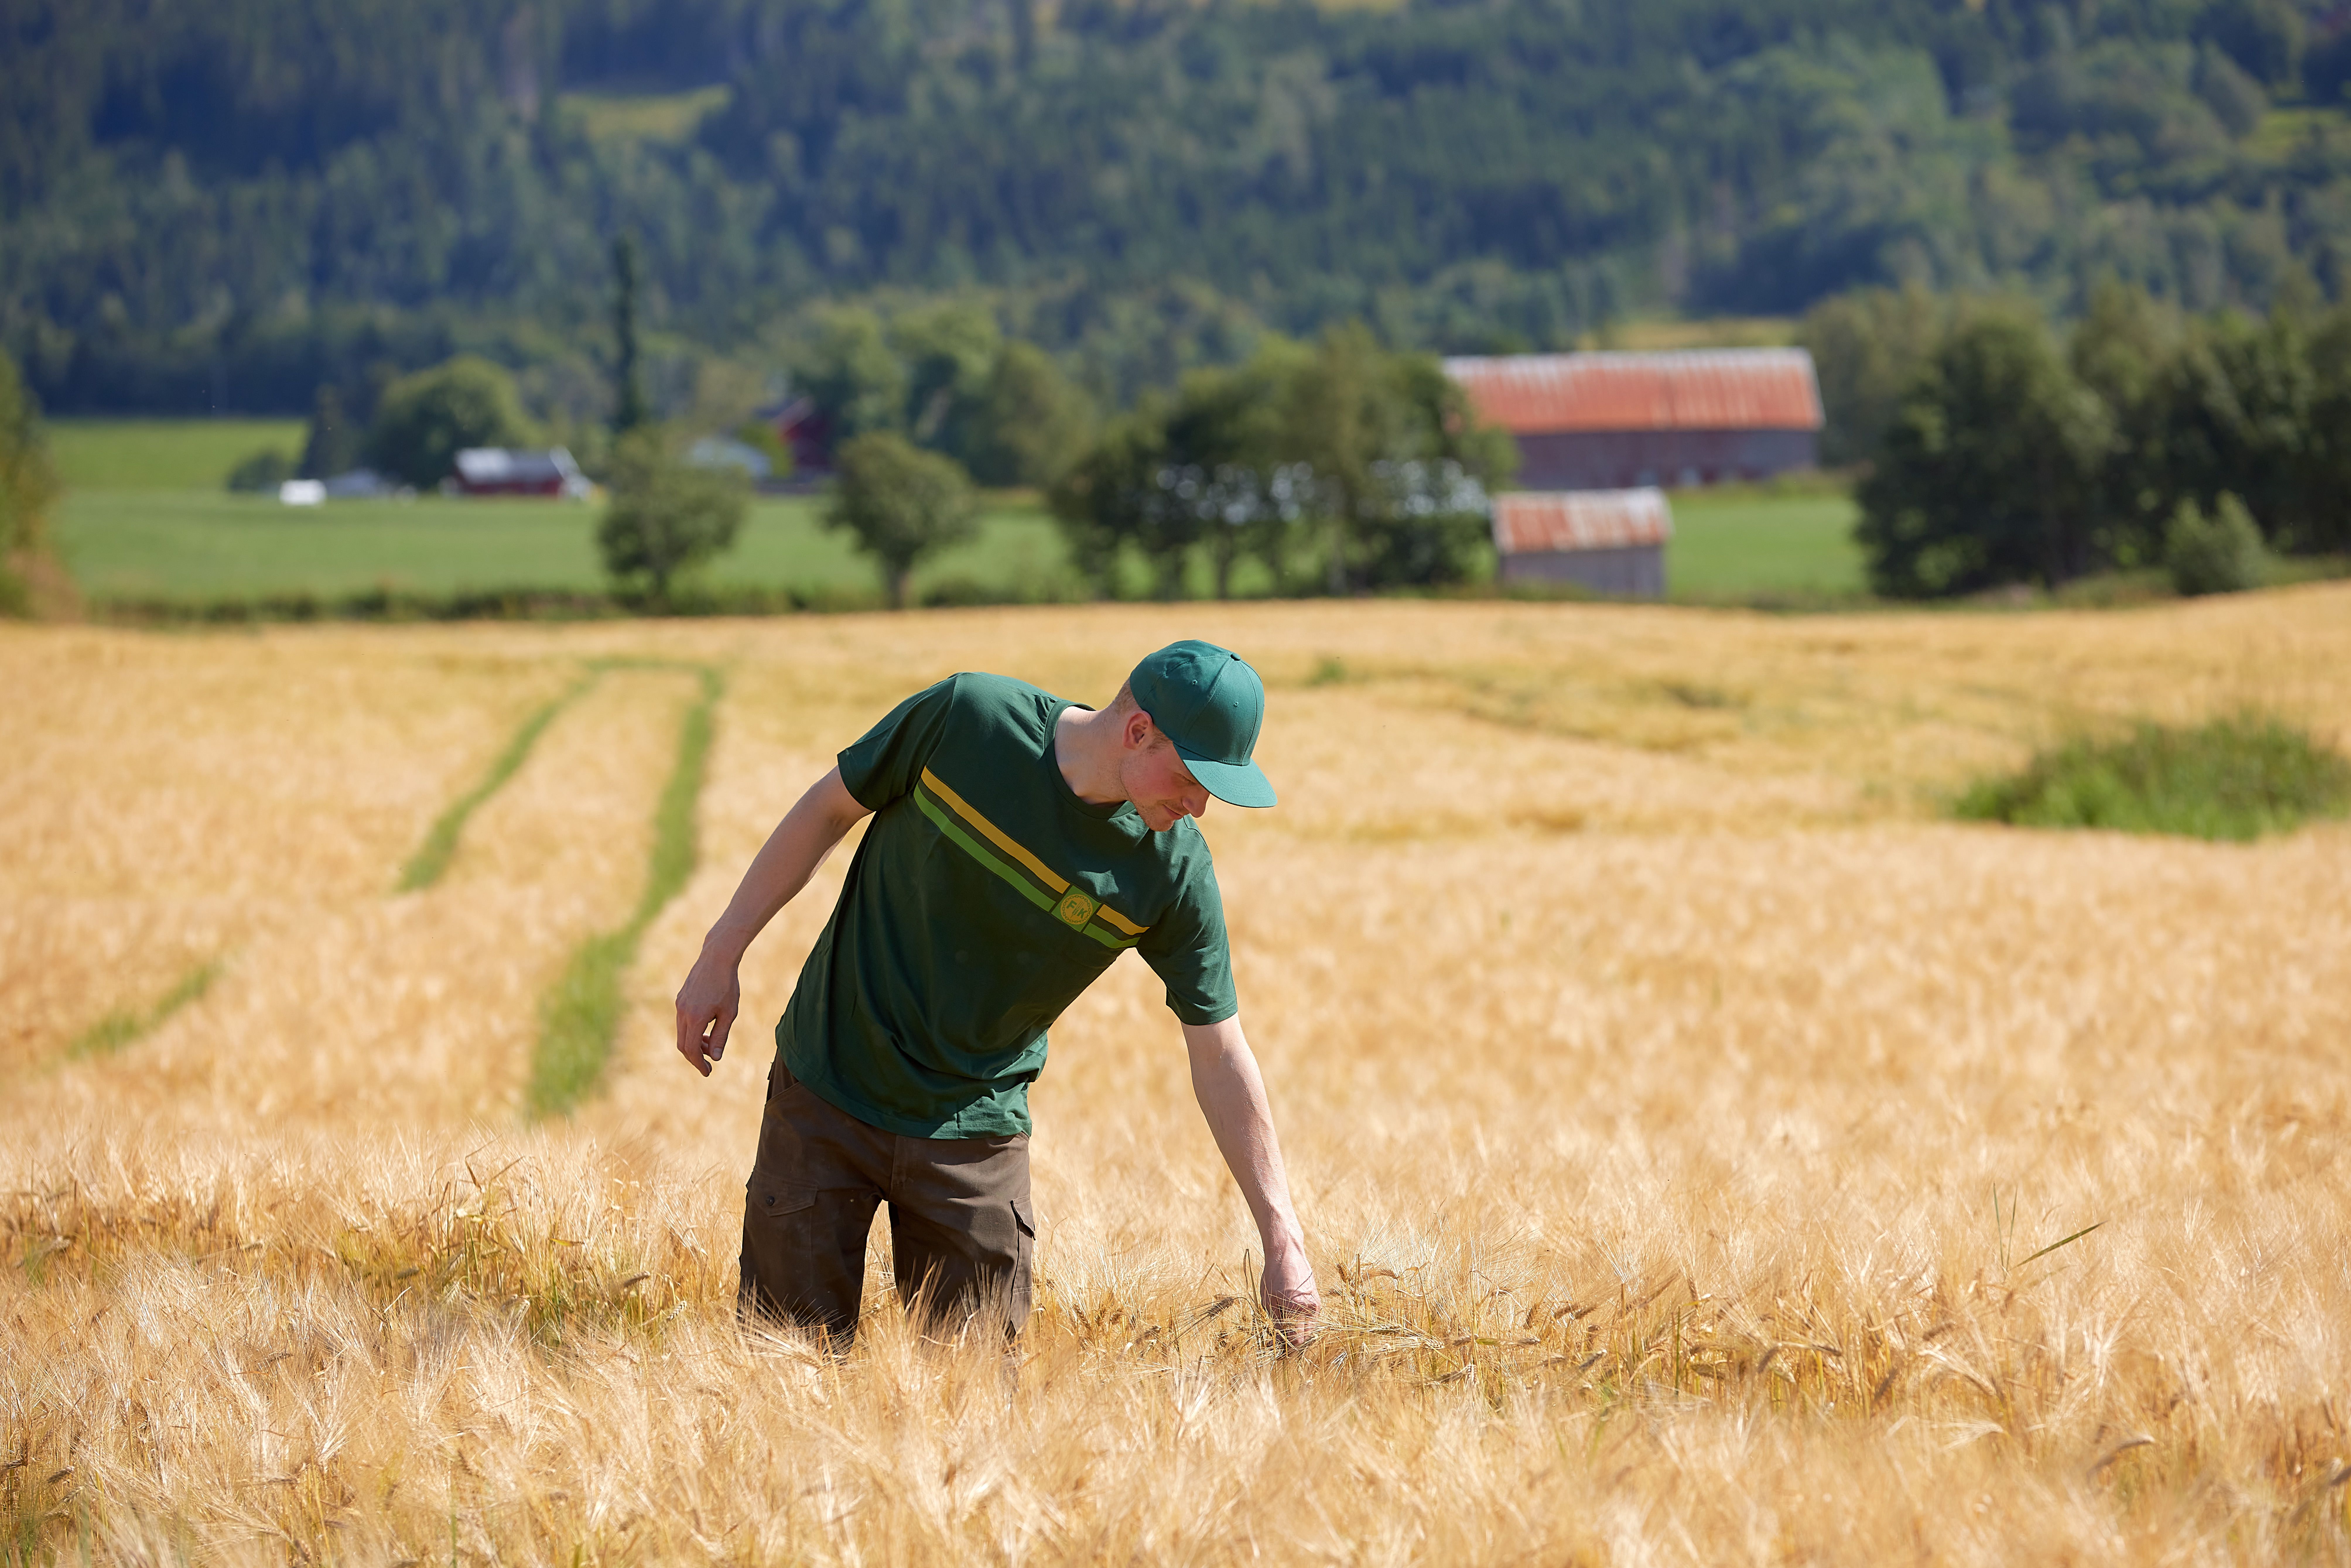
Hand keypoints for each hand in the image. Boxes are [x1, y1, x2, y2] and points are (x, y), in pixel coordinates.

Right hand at [674, 944, 741, 1076]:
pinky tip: (706, 1027)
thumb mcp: (729, 1013)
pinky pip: (683, 1021)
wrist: (717, 957)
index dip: (699, 1063)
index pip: (691, 1049)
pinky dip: (692, 1030)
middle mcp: (683, 1012)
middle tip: (709, 1063)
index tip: (708, 1072)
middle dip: (695, 1057)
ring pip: (682, 1033)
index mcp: (695, 1018)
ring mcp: (679, 1004)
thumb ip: (721, 1036)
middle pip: (683, 1044)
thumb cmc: (727, 985)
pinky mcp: (680, 998)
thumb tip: (716, 1058)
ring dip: (694, 1043)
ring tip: (711, 1044)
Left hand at [1260, 1234, 1320, 1349]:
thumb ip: (1275, 1322)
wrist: (1287, 1252)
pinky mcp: (1317, 1300)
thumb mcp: (1268, 1300)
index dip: (1285, 1349)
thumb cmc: (1273, 1274)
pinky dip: (1301, 1324)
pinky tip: (1289, 1322)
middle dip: (1291, 1345)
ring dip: (1296, 1335)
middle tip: (1277, 1346)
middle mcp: (1311, 1309)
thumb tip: (1276, 1341)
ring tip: (1281, 1334)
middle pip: (1304, 1338)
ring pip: (1309, 1330)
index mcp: (1298, 1309)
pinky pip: (1310, 1319)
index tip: (1274, 1351)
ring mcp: (1316, 1305)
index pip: (1295, 1340)